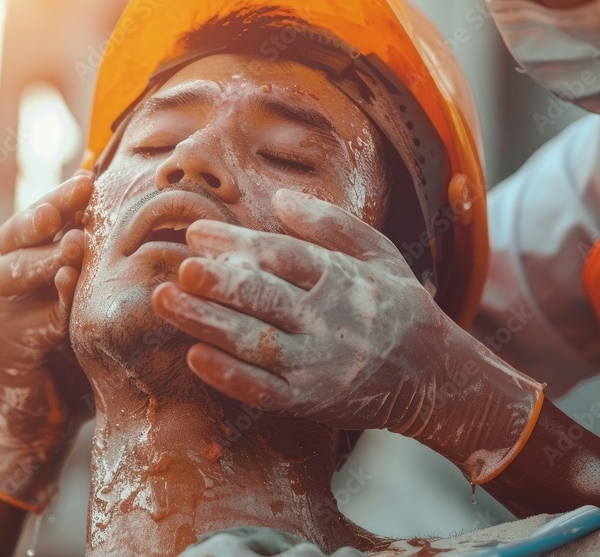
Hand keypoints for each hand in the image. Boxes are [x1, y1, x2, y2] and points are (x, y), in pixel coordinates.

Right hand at [0, 173, 94, 509]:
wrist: (48, 413)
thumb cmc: (73, 343)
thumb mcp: (84, 294)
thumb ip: (91, 259)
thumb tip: (129, 208)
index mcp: (15, 253)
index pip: (39, 215)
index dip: (63, 195)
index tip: (91, 177)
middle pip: (17, 232)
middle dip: (48, 214)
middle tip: (74, 199)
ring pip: (14, 271)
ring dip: (46, 258)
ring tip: (75, 246)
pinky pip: (27, 320)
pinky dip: (51, 308)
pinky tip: (68, 291)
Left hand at [153, 189, 542, 483]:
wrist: (433, 377)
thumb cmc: (398, 306)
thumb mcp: (378, 255)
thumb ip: (330, 225)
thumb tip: (279, 197)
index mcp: (342, 279)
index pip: (283, 256)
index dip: (238, 243)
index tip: (197, 233)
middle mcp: (329, 321)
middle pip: (265, 298)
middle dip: (219, 282)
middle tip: (178, 268)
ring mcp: (318, 365)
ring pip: (255, 343)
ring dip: (208, 322)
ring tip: (166, 302)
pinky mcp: (309, 401)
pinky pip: (264, 390)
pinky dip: (229, 376)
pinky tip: (195, 356)